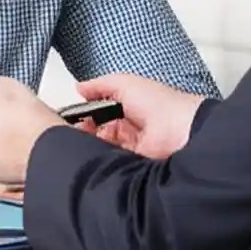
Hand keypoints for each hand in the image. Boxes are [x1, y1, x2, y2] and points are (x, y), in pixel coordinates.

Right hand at [75, 73, 205, 159]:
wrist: (181, 132)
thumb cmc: (158, 103)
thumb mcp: (124, 83)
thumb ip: (99, 85)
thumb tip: (78, 87)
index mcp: (128, 108)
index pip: (98, 114)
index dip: (84, 116)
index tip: (68, 117)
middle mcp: (129, 130)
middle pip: (97, 132)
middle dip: (83, 131)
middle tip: (70, 130)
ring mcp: (131, 149)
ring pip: (102, 148)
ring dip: (90, 144)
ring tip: (77, 141)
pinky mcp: (133, 166)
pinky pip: (111, 162)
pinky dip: (100, 158)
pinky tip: (90, 154)